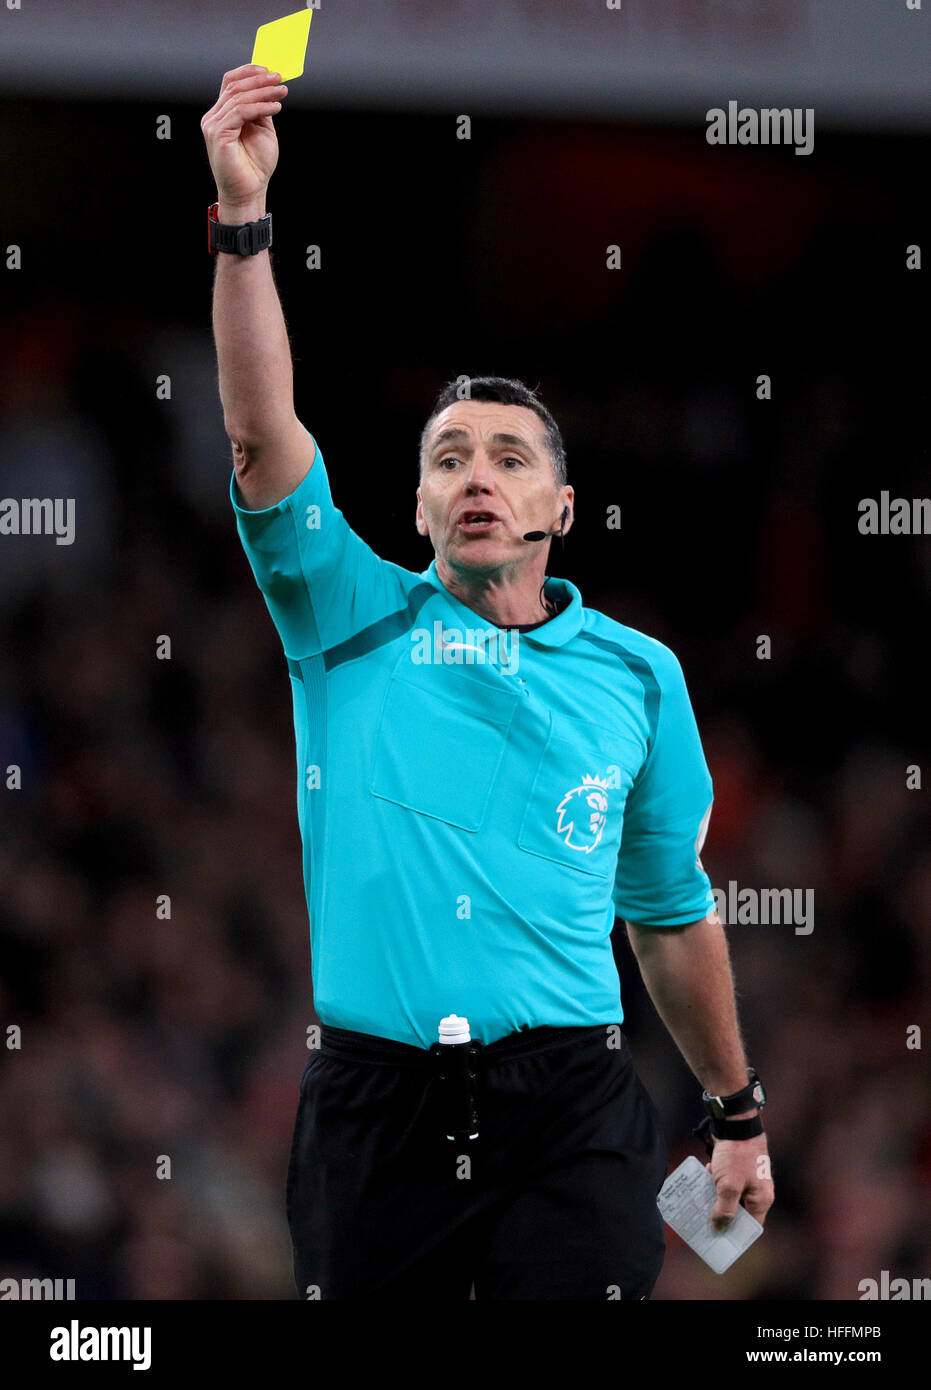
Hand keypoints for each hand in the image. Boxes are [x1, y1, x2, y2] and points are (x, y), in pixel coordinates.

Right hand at [201, 65, 288, 208]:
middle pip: (234, 86)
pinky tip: (275, 108)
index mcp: (222, 114)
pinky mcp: (218, 134)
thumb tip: (269, 87)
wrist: (250, 192)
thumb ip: (261, 109)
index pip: (230, 82)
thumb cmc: (255, 166)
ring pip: (238, 97)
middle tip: (279, 78)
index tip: (270, 71)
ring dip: (263, 92)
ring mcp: (213, 125)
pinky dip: (260, 107)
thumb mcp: (262, 129)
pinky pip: (240, 112)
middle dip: (259, 80)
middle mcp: (214, 117)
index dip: (249, 72)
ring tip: (282, 92)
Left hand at [706, 1131, 773, 1230]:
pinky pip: (725, 1182)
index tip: (719, 1239)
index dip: (736, 1234)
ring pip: (730, 1196)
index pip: (750, 1226)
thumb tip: (719, 1226)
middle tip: (703, 1221)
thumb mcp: (729, 1186)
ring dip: (715, 1197)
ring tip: (698, 1202)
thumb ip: (725, 1209)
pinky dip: (714, 1182)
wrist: (735, 1123)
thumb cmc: (736, 1155)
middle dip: (721, 1215)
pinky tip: (702, 1179)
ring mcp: (747, 1178)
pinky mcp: (737, 1168)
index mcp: (761, 1199)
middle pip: (739, 1212)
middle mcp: (757, 1191)